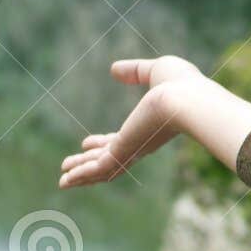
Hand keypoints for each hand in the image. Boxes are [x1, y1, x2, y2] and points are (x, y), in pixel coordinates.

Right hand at [57, 56, 206, 188]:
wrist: (188, 99)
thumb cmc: (181, 84)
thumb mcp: (155, 71)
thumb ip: (135, 72)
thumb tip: (114, 70)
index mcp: (152, 125)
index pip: (123, 139)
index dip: (104, 143)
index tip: (86, 144)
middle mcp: (143, 142)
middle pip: (111, 158)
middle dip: (89, 163)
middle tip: (68, 169)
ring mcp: (134, 149)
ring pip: (103, 168)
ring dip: (82, 174)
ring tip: (62, 181)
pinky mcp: (125, 153)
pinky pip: (99, 169)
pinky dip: (81, 176)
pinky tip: (66, 180)